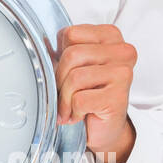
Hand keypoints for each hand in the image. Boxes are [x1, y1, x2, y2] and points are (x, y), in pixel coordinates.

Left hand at [55, 24, 136, 162]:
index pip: (70, 34)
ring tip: (71, 106)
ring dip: (65, 98)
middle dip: (60, 78)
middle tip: (63, 93)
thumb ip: (63, 50)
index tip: (66, 70)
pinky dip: (73, 111)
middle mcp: (123, 51)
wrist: (104, 128)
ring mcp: (123, 73)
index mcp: (111, 36)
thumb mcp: (75, 64)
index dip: (60, 55)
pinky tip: (80, 114)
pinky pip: (79, 99)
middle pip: (71, 54)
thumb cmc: (88, 92)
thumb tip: (39, 48)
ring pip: (75, 77)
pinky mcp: (119, 97)